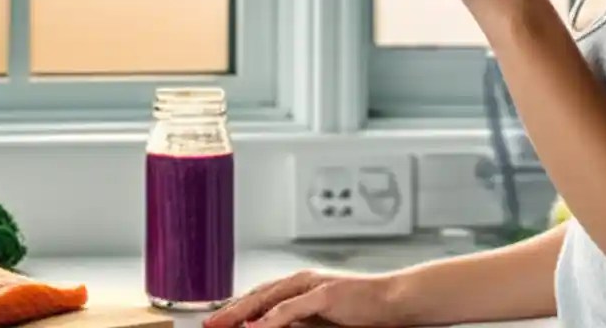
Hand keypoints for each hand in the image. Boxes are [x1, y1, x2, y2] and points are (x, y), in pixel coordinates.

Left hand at [202, 269, 408, 327]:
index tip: (217, 320)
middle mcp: (301, 281)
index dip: (236, 308)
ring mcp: (312, 286)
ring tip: (222, 325)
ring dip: (242, 313)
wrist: (397, 300)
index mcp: (301, 285)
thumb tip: (272, 326)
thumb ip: (299, 320)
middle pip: (257, 296)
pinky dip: (270, 320)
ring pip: (267, 300)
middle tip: (209, 324)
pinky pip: (290, 310)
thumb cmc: (366, 310)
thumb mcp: (324, 317)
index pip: (260, 296)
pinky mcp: (324, 294)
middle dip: (230, 310)